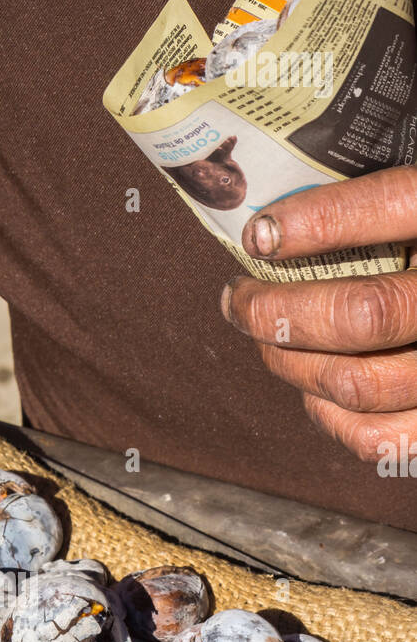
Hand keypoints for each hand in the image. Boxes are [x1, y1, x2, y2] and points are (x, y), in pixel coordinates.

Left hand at [220, 167, 416, 463]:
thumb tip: (295, 210)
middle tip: (241, 297)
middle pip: (360, 313)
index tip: (261, 231)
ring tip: (266, 340)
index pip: (393, 208)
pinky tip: (314, 388)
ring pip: (357, 382)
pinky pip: (378, 439)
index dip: (316, 221)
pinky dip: (329, 416)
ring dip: (290, 363)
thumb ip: (403, 201)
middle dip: (279, 309)